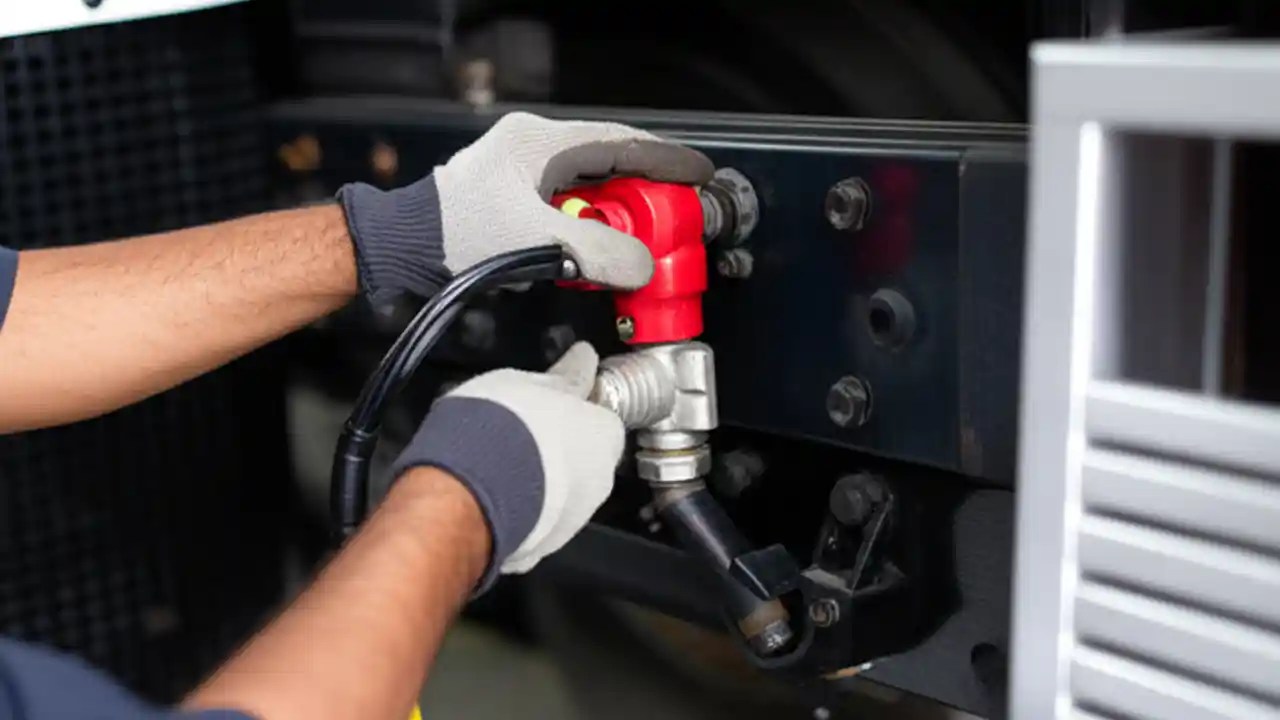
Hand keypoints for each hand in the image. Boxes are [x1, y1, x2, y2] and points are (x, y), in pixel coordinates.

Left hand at [338, 112, 713, 302]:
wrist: (404, 249)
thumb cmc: (452, 233)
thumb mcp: (536, 242)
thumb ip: (596, 253)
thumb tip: (641, 264)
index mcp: (540, 142)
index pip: (621, 143)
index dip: (665, 160)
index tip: (697, 174)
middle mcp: (535, 151)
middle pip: (610, 168)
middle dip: (646, 197)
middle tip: (677, 220)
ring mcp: (526, 175)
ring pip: (592, 193)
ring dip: (618, 219)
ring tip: (644, 245)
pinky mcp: (518, 203)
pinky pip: (571, 212)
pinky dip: (592, 232)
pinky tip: (601, 255)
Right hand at [389, 342, 622, 588]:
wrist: (466, 492)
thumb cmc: (500, 429)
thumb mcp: (530, 380)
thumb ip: (562, 375)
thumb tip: (580, 360)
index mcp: (604, 434)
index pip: (601, 414)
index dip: (574, 405)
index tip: (556, 399)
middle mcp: (598, 481)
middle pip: (583, 458)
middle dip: (557, 446)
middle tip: (521, 430)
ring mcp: (571, 519)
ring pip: (559, 494)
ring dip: (538, 481)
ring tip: (499, 463)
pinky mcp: (540, 548)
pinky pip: (533, 523)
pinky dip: (519, 510)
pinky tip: (492, 494)